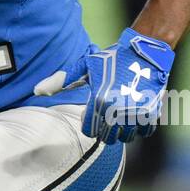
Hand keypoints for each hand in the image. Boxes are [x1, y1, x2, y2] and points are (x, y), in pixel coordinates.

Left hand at [34, 28, 174, 142]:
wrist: (144, 52)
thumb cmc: (111, 59)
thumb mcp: (85, 67)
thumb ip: (61, 81)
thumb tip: (36, 92)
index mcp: (99, 101)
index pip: (89, 131)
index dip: (88, 123)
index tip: (91, 113)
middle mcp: (117, 111)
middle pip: (108, 138)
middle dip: (104, 128)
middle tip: (106, 114)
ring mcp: (136, 114)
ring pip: (127, 137)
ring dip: (122, 130)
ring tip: (120, 115)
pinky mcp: (152, 113)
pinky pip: (145, 132)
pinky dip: (140, 127)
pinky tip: (135, 114)